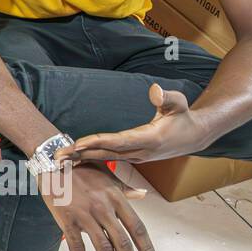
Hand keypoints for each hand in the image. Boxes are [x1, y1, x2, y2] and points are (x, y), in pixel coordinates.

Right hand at [42, 163, 157, 250]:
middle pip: (122, 243)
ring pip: (103, 248)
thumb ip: (124, 189)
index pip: (137, 228)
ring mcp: (85, 215)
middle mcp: (103, 208)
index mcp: (116, 198)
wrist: (52, 162)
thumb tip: (143, 194)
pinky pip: (76, 246)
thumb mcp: (106, 174)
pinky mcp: (66, 220)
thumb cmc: (81, 167)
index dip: (147, 249)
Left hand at [60, 84, 210, 164]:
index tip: (79, 143)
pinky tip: (75, 160)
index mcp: (150, 139)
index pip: (119, 141)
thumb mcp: (179, 103)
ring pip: (105, 158)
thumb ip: (167, 97)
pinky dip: (92, 159)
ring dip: (82, 159)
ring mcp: (136, 156)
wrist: (194, 137)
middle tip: (57, 155)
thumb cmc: (184, 117)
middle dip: (81, 154)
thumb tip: (154, 90)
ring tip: (59, 160)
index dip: (98, 142)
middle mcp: (140, 151)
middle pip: (106, 154)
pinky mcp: (133, 157)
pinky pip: (109, 159)